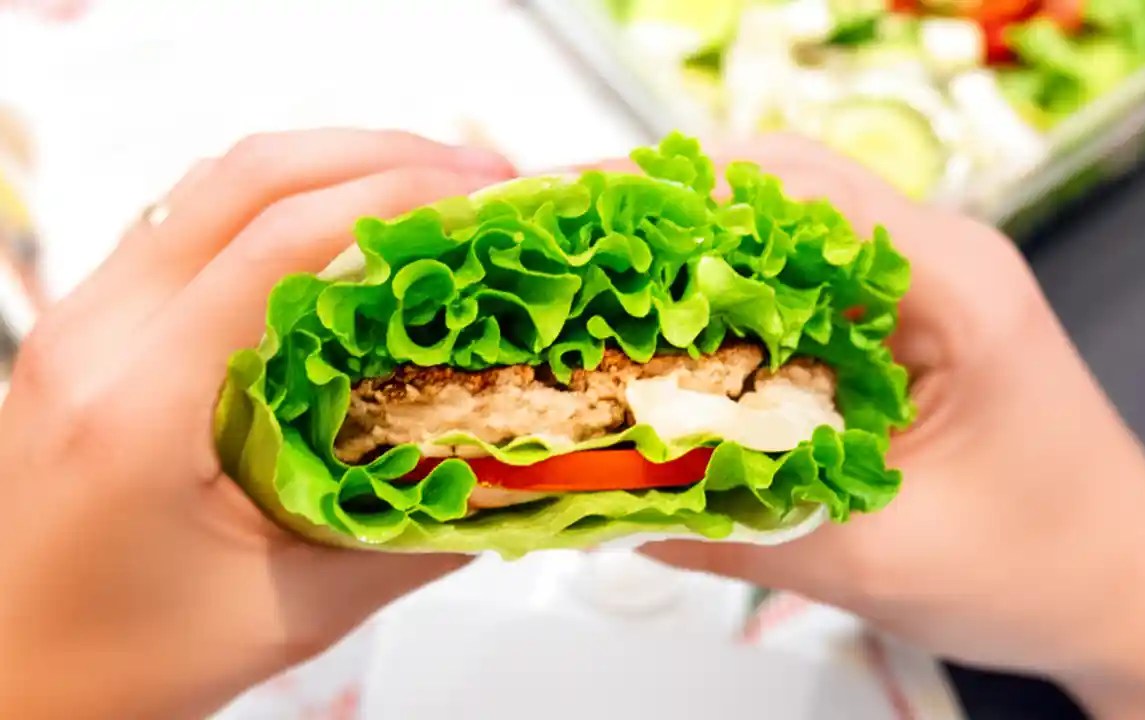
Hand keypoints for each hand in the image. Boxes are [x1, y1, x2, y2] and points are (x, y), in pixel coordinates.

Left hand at [0, 130, 515, 718]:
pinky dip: (283, 199)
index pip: (279, 243)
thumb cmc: (108, 663)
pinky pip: (191, 219)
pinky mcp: (90, 327)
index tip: (489, 197)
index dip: (398, 196)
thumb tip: (511, 481)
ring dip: (331, 162)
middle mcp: (96, 339)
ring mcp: (82, 322)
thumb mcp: (285, 615)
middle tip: (480, 175)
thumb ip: (409, 541)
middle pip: (246, 175)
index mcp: (137, 406)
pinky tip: (344, 227)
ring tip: (429, 186)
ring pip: (213, 181)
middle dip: (381, 153)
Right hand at [637, 136, 1144, 718]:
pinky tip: (681, 351)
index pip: (795, 188)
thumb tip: (610, 505)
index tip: (591, 228)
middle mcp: (942, 263)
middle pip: (781, 191)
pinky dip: (734, 308)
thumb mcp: (880, 559)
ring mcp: (925, 289)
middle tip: (577, 273)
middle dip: (671, 223)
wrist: (1127, 593)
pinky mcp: (905, 326)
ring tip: (608, 306)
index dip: (680, 199)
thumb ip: (740, 528)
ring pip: (786, 235)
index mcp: (956, 288)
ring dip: (698, 264)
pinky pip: (802, 288)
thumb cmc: (1047, 569)